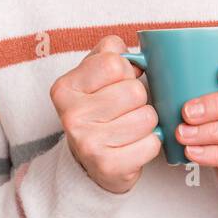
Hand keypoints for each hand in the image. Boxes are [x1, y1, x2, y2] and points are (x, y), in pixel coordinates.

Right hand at [48, 35, 162, 193]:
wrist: (89, 161)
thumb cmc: (98, 108)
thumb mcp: (94, 74)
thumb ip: (111, 51)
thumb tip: (138, 52)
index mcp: (65, 87)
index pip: (114, 63)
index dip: (125, 72)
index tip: (116, 84)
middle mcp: (71, 115)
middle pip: (134, 91)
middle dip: (139, 99)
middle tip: (124, 110)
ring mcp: (87, 143)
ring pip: (147, 117)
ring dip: (146, 123)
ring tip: (128, 127)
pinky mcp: (107, 166)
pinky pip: (151, 144)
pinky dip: (150, 144)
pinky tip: (132, 145)